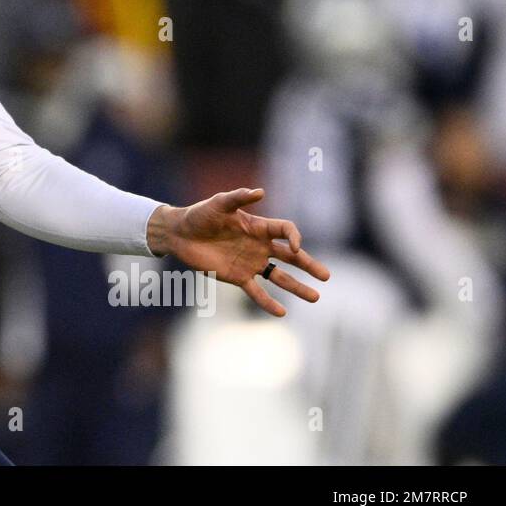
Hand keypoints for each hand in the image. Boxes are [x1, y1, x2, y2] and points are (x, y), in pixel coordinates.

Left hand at [145, 188, 329, 316]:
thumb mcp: (218, 203)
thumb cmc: (199, 214)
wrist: (179, 234)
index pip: (286, 230)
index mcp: (258, 226)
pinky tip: (281, 313)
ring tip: (315, 297)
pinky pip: (256, 292)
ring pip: (279, 276)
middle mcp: (259, 246)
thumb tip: (260, 192)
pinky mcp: (237, 277)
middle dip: (309, 265)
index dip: (294, 237)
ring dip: (297, 287)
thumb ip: (238, 198)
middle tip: (326, 276)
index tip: (295, 246)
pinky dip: (268, 302)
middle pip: (290, 256)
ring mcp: (250, 263)